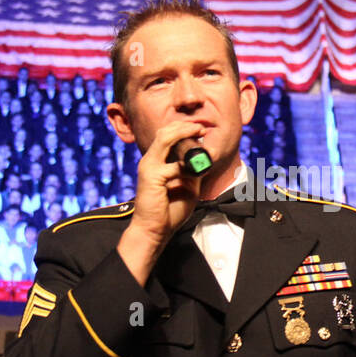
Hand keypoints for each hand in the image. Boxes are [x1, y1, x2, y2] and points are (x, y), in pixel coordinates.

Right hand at [117, 121, 205, 283]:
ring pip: (165, 138)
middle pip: (165, 131)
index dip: (183, 128)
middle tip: (201, 128)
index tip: (201, 130)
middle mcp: (150, 160)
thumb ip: (193, 171)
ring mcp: (148, 167)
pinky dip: (186, 165)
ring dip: (184, 133)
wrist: (155, 230)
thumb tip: (207, 159)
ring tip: (198, 132)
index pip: (166, 135)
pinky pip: (172, 165)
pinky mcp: (151, 177)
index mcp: (156, 161)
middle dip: (184, 126)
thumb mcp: (188, 186)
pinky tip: (195, 170)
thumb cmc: (169, 211)